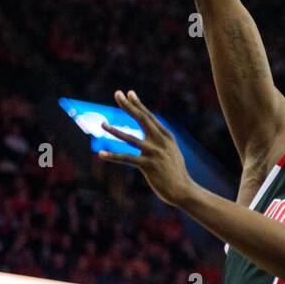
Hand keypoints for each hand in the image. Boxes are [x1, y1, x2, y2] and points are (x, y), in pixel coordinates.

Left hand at [99, 91, 193, 208]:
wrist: (183, 190)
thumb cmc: (176, 173)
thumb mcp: (172, 152)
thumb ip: (162, 141)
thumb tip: (153, 132)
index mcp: (166, 136)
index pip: (149, 117)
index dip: (138, 104)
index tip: (129, 93)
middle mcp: (160, 141)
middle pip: (141, 119)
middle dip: (128, 106)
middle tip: (117, 93)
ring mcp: (154, 153)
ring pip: (130, 139)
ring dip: (114, 131)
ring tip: (102, 124)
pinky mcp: (148, 165)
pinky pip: (126, 159)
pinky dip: (113, 157)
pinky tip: (101, 154)